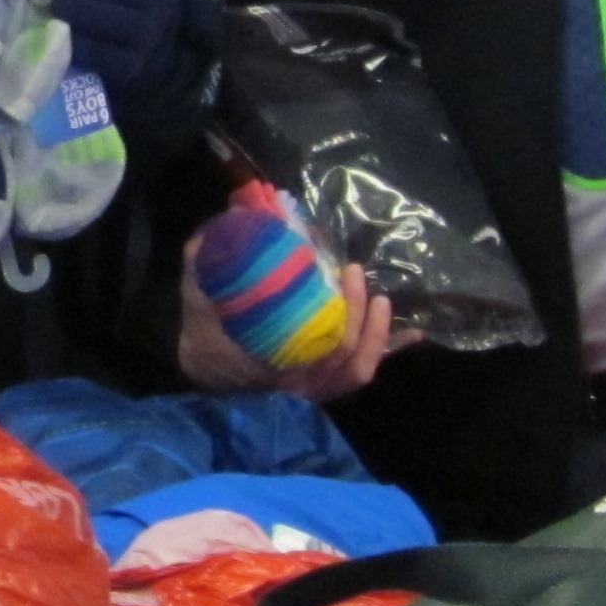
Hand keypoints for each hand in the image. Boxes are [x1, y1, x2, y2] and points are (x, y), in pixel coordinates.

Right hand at [176, 244, 402, 402]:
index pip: (316, 341)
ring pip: (356, 368)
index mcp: (270, 364)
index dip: (340, 310)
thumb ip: (206, 259)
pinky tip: (409, 333)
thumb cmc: (200, 336)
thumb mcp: (196, 296)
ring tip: (380, 299)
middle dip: (356, 311)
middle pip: (343, 352)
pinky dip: (383, 352)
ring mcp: (312, 391)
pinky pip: (358, 374)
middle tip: (354, 273)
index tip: (339, 273)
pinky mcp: (322, 389)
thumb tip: (236, 215)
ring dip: (375, 333)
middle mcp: (297, 384)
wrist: (197, 375)